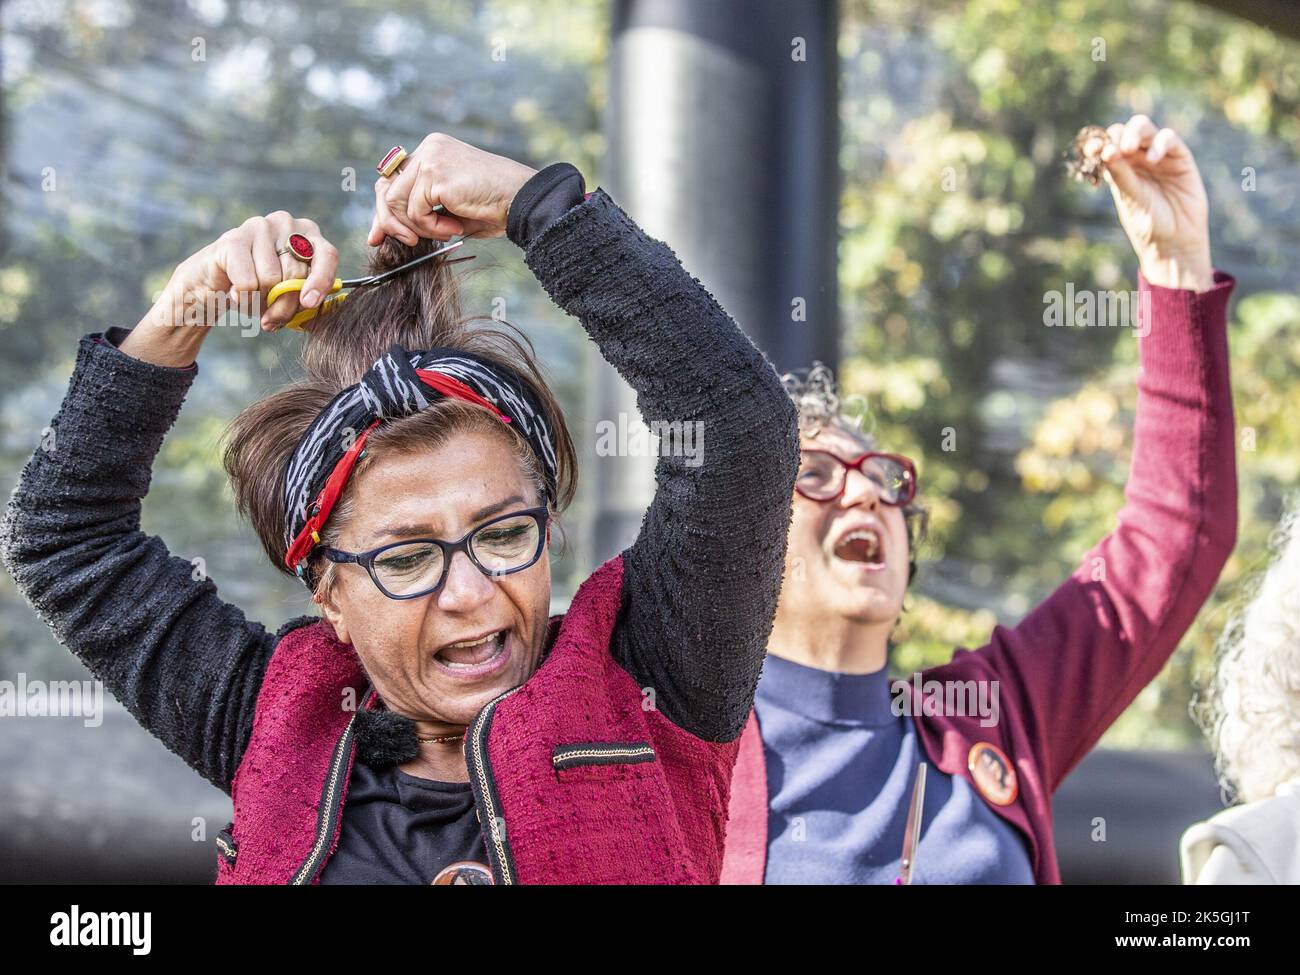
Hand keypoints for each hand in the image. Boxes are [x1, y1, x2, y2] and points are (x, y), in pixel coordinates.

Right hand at [122, 212, 338, 366]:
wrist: (211, 287)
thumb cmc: (258, 290)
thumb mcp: (289, 294)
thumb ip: (306, 298)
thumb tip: (310, 304)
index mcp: (308, 234)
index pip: (327, 255)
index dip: (321, 282)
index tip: (310, 303)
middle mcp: (286, 223)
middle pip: (297, 274)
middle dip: (285, 305)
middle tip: (272, 319)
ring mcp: (259, 226)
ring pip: (272, 280)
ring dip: (261, 303)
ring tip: (251, 301)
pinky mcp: (233, 239)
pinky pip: (248, 283)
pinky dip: (242, 300)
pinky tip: (233, 294)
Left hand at [367, 133, 537, 245]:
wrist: (520, 201)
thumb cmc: (492, 207)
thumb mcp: (446, 209)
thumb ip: (417, 211)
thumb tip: (379, 232)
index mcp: (433, 151)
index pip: (392, 178)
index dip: (384, 209)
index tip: (379, 236)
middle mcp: (428, 148)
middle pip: (385, 188)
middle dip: (390, 222)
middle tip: (408, 243)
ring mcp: (430, 157)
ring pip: (395, 202)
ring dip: (419, 227)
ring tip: (447, 232)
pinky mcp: (435, 173)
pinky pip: (416, 211)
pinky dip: (433, 228)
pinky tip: (455, 227)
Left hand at [1083, 115, 1213, 291]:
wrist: (1175, 240)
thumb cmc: (1149, 223)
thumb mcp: (1131, 198)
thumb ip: (1120, 175)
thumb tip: (1105, 150)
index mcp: (1120, 170)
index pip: (1108, 147)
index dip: (1099, 143)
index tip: (1092, 150)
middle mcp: (1138, 160)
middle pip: (1126, 132)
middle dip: (1117, 135)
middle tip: (1113, 149)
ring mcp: (1159, 157)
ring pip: (1146, 130)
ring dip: (1135, 134)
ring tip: (1129, 149)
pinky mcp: (1180, 158)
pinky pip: (1169, 139)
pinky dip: (1159, 144)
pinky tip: (1153, 159)